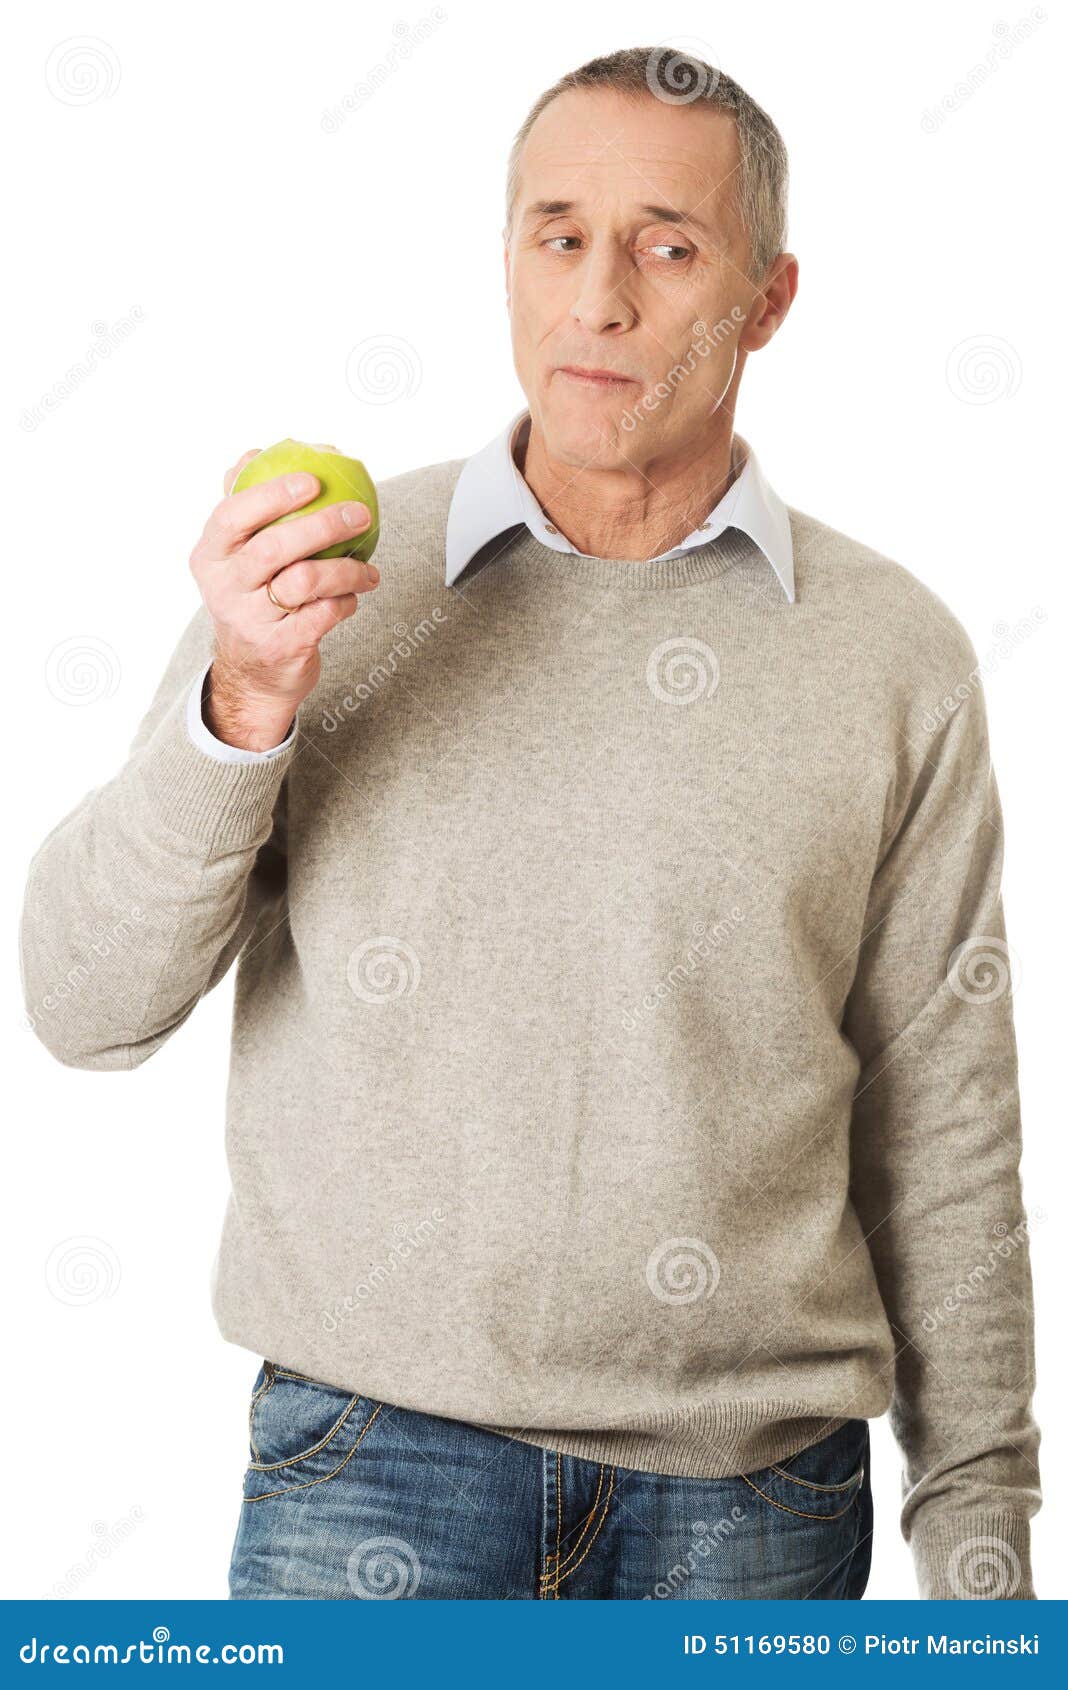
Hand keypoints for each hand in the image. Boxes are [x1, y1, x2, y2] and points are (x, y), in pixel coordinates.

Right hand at [189, 446, 379, 750]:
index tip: (312, 480)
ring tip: (369, 568)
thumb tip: (255, 452)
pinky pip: (323, 615)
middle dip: (323, 525)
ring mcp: (249, 621)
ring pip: (304, 581)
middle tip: (360, 513)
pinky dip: (345, 602)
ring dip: (346, 568)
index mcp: (210, 557)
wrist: (253, 675)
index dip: (272, 494)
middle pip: (273, 547)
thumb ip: (243, 506)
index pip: (232, 515)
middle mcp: (224, 588)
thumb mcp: (234, 557)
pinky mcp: (279, 648)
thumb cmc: (252, 600)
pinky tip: (355, 595)